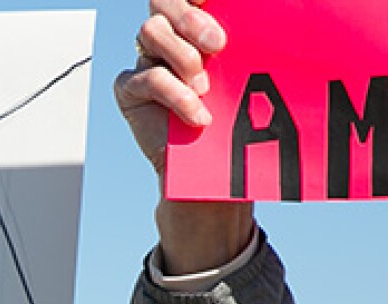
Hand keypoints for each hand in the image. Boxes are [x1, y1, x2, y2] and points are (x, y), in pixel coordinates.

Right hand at [114, 0, 255, 273]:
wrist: (215, 167)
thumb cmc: (239, 116)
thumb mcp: (251, 71)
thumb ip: (252, 40)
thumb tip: (293, 12)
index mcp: (197, 24)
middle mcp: (169, 37)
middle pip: (162, 2)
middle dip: (190, 19)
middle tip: (218, 45)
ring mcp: (146, 61)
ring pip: (150, 31)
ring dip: (182, 56)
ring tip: (204, 86)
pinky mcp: (130, 90)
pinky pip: (147, 78)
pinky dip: (175, 95)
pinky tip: (197, 114)